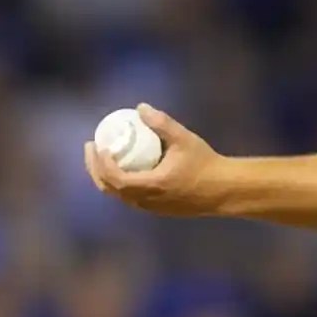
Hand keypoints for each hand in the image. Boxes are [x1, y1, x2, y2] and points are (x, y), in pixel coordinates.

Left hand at [84, 104, 229, 216]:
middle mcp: (145, 201)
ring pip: (119, 195)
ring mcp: (150, 208)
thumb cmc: (205, 164)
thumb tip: (140, 107)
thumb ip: (162, 123)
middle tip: (92, 148)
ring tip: (104, 157)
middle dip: (95, 168)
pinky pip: (130, 197)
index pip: (113, 178)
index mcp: (149, 186)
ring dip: (106, 176)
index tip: (97, 145)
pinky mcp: (157, 209)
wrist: (224, 190)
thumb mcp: (184, 139)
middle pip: (109, 189)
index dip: (100, 163)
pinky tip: (125, 169)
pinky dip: (120, 183)